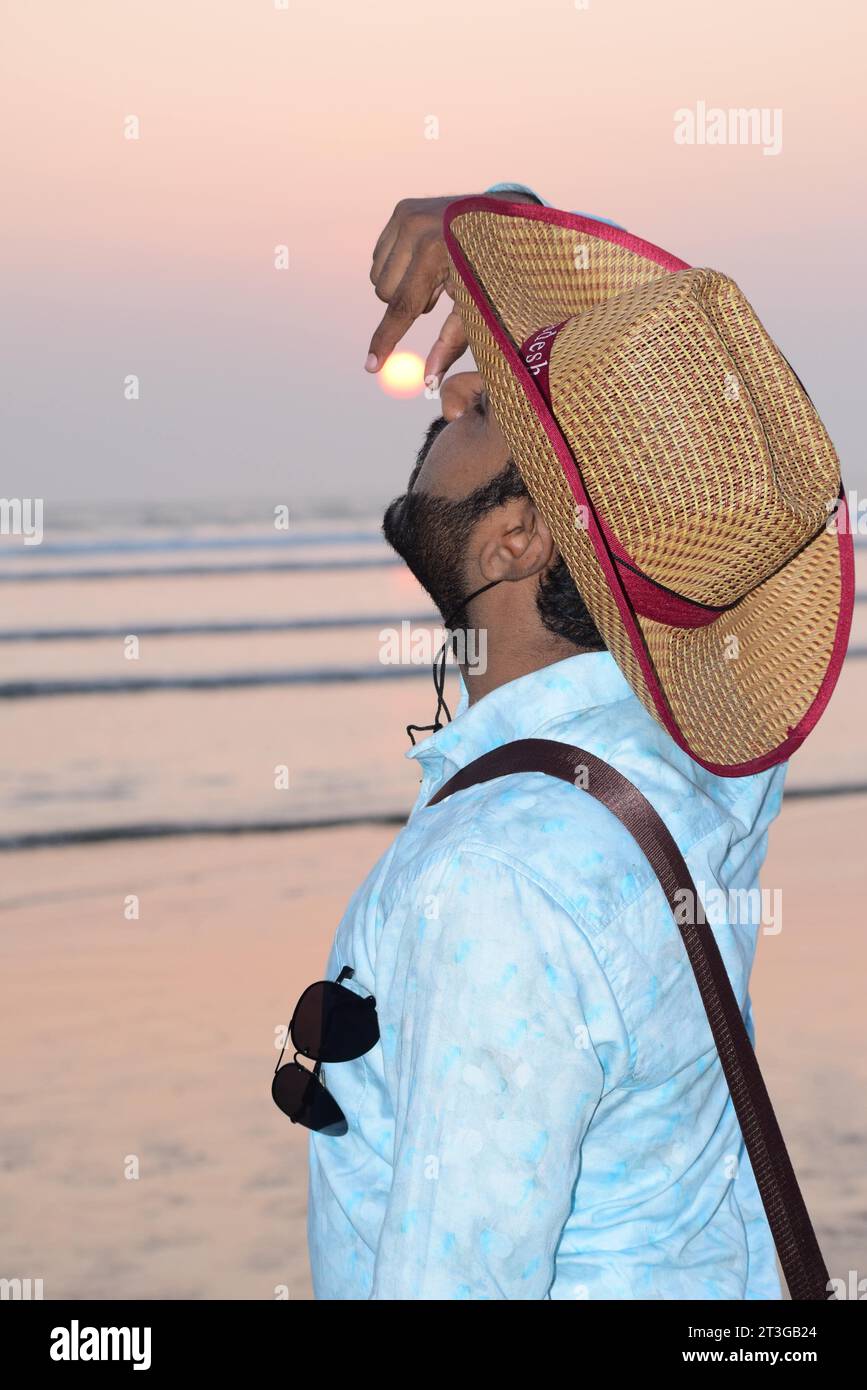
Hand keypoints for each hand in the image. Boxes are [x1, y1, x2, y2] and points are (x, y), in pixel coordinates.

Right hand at [365, 191, 536, 385]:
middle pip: (384, 293)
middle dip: (407, 303)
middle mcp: (416, 227)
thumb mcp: (477, 306)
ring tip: (436, 276)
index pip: (403, 306)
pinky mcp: (402, 208)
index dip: (386, 341)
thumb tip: (428, 382)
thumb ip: (450, 343)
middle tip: (439, 292)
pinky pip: (380, 256)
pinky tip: (428, 260)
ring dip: (402, 285)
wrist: (506, 217)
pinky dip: (400, 267)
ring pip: (378, 276)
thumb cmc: (494, 269)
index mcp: (436, 250)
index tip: (371, 367)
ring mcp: (407, 213)